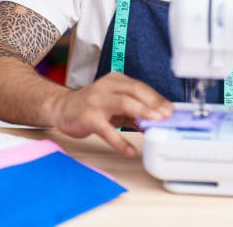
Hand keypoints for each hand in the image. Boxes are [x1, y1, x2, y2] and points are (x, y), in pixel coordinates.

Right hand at [52, 72, 172, 155]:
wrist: (62, 109)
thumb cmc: (92, 106)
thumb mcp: (114, 103)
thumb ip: (134, 110)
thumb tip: (156, 120)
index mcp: (115, 80)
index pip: (140, 87)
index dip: (157, 98)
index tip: (170, 109)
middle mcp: (106, 87)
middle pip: (134, 91)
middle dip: (153, 103)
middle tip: (166, 115)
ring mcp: (96, 101)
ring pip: (124, 104)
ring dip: (142, 113)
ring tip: (155, 124)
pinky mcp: (88, 118)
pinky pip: (108, 131)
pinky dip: (120, 142)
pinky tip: (130, 151)